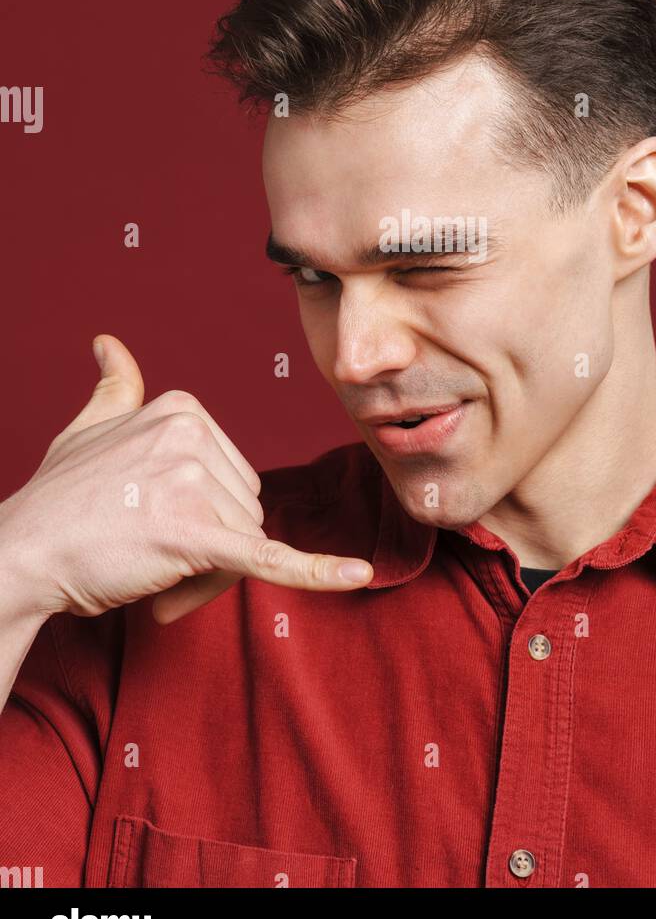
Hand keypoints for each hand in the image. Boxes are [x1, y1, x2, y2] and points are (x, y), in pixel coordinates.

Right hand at [0, 335, 372, 624]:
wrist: (18, 555)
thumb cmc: (56, 500)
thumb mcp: (86, 428)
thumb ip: (114, 388)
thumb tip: (110, 343)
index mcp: (182, 408)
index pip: (235, 476)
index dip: (202, 514)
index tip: (151, 524)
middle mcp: (193, 434)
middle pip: (246, 509)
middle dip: (208, 547)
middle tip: (147, 557)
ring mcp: (194, 481)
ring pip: (244, 545)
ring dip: (204, 574)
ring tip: (148, 570)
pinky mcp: (195, 534)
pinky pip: (267, 558)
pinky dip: (317, 572)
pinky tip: (358, 576)